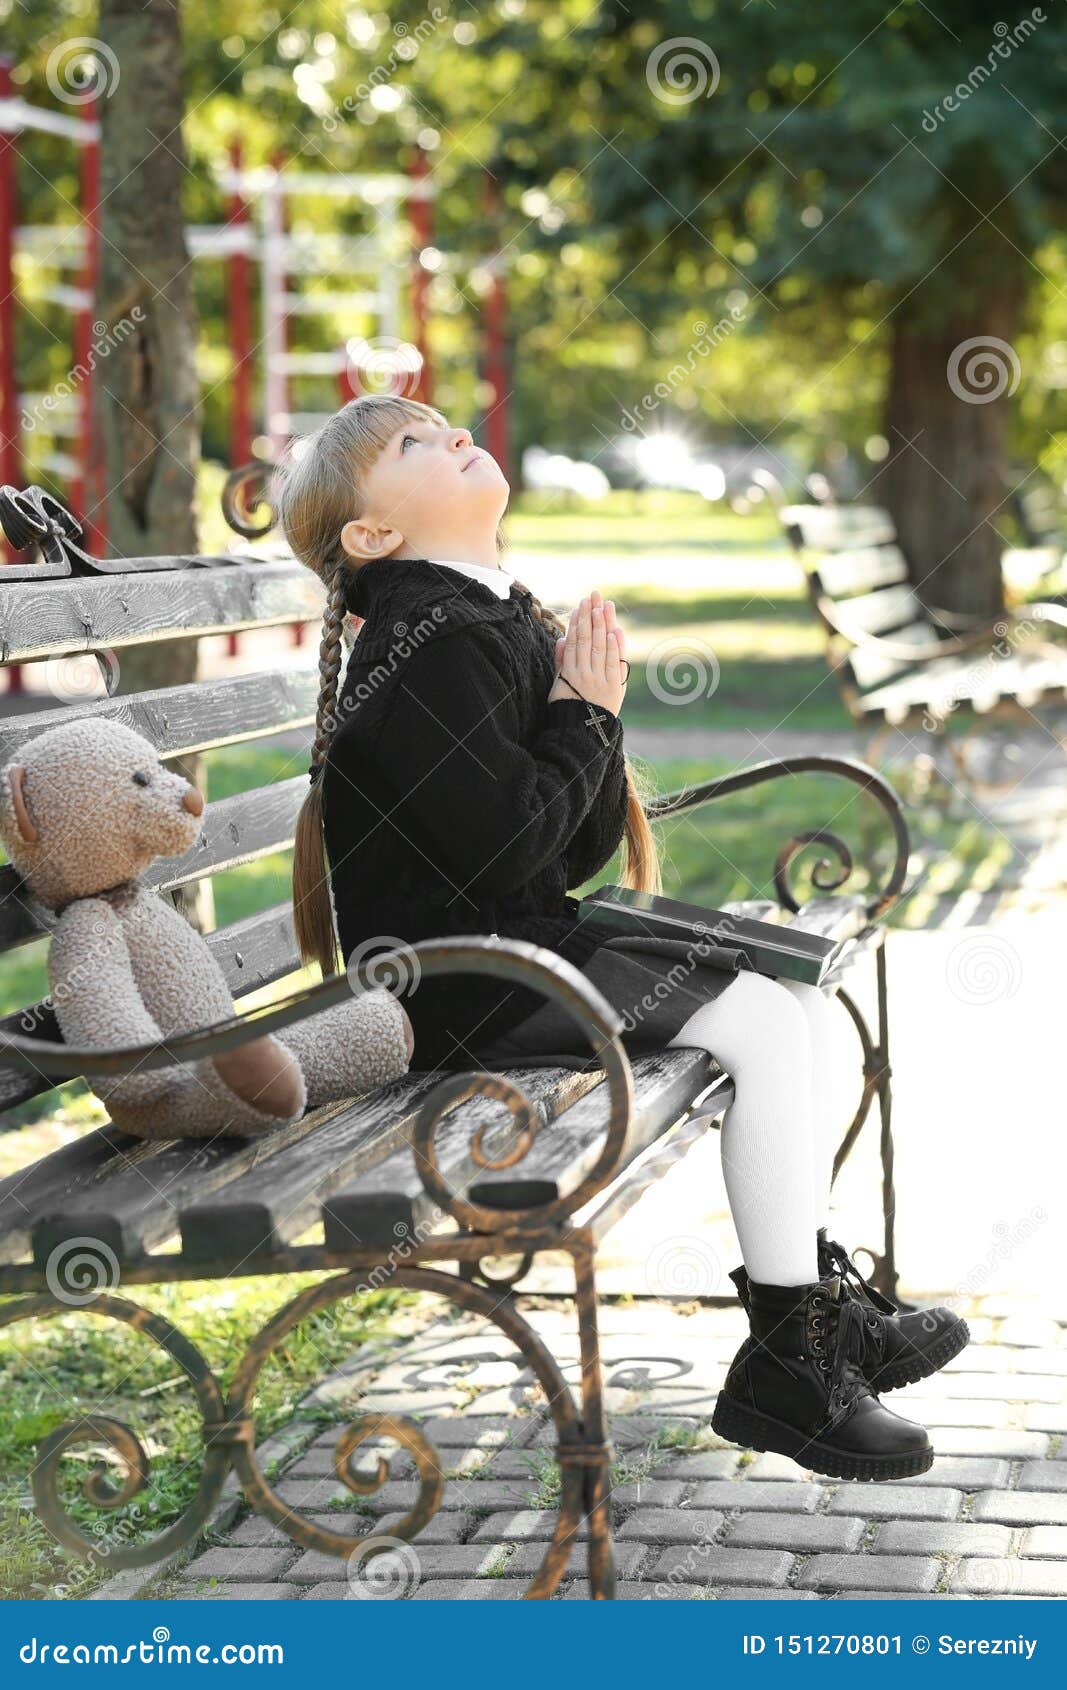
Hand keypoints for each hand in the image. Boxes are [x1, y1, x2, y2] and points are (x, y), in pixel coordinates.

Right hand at [547, 589, 627, 715]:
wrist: (581, 734)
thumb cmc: (568, 708)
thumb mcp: (559, 685)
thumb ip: (562, 661)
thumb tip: (561, 639)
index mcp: (568, 673)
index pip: (573, 642)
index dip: (576, 623)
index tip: (579, 606)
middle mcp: (583, 674)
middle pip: (587, 640)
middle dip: (590, 616)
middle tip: (592, 596)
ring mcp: (598, 681)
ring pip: (600, 648)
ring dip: (602, 626)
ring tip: (604, 605)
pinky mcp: (613, 688)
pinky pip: (613, 664)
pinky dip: (614, 648)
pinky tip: (613, 631)